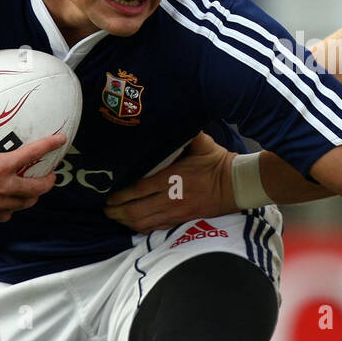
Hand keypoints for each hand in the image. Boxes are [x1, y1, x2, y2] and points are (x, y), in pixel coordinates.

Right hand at [0, 92, 63, 222]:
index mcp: (2, 167)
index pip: (33, 153)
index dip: (50, 144)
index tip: (61, 140)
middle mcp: (5, 186)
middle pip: (38, 187)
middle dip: (48, 182)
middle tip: (50, 176)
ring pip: (25, 202)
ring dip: (32, 196)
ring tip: (34, 191)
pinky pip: (8, 214)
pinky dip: (11, 209)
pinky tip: (8, 204)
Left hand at [104, 133, 235, 231]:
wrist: (237, 186)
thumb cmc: (218, 163)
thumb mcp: (203, 144)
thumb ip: (186, 133)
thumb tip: (175, 112)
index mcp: (173, 178)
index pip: (139, 189)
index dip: (121, 196)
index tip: (108, 196)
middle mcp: (171, 198)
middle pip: (136, 211)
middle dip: (117, 211)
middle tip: (105, 208)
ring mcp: (176, 212)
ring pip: (144, 222)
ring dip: (125, 221)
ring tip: (114, 216)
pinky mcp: (182, 220)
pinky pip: (156, 228)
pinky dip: (140, 227)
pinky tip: (132, 224)